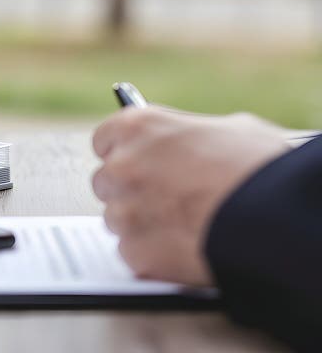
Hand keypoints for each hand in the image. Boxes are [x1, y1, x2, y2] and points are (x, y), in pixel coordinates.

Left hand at [92, 107, 289, 285]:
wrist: (276, 219)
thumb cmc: (260, 167)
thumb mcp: (228, 128)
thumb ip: (190, 135)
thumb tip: (190, 143)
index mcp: (138, 126)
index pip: (104, 140)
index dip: (124, 153)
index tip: (138, 163)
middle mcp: (122, 164)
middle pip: (107, 181)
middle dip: (129, 190)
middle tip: (163, 198)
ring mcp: (126, 210)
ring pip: (116, 219)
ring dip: (139, 223)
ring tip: (180, 225)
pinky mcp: (137, 251)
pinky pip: (131, 252)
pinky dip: (151, 254)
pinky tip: (181, 247)